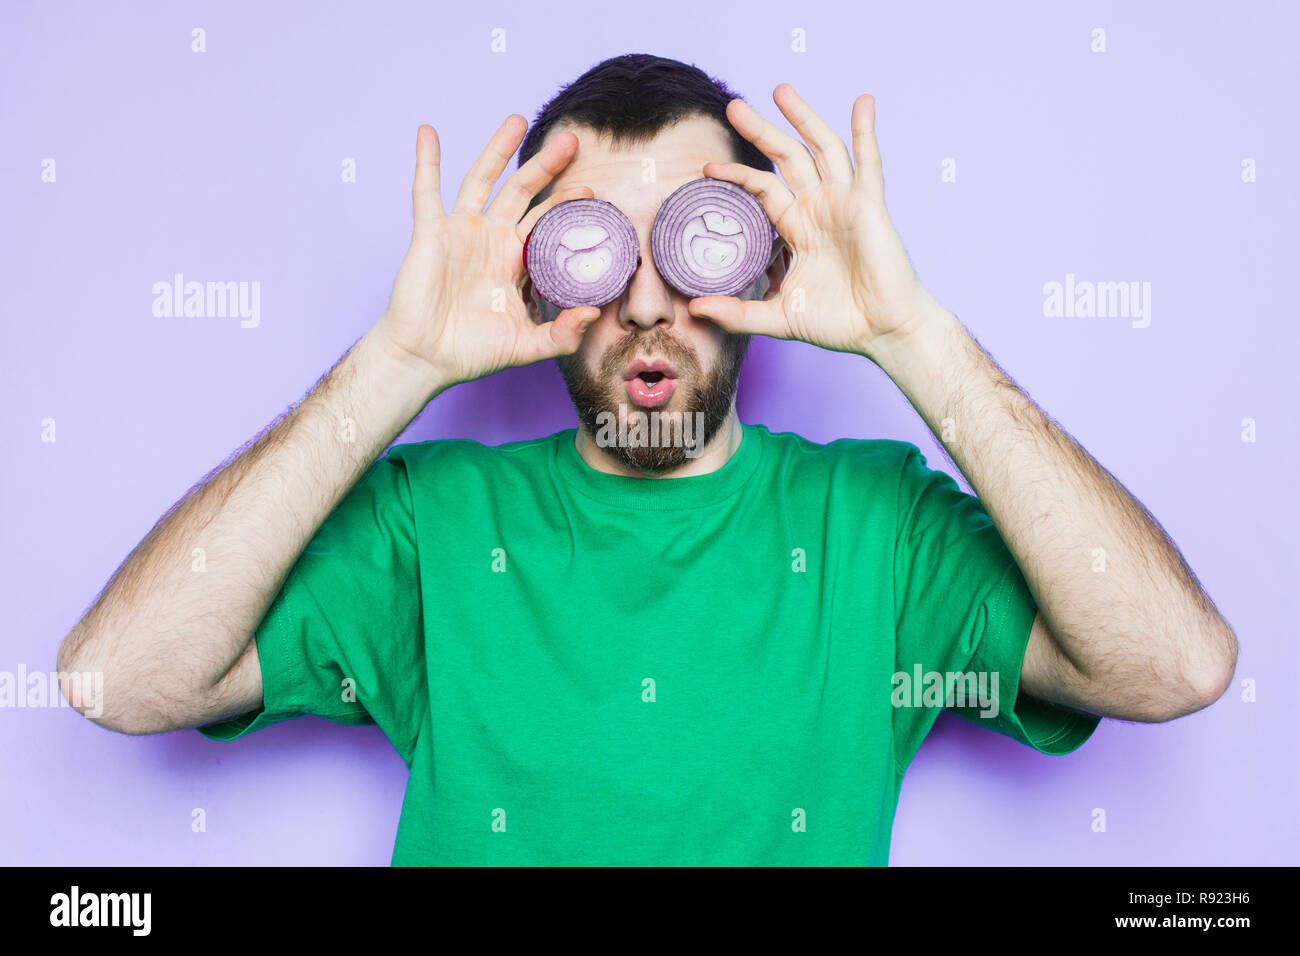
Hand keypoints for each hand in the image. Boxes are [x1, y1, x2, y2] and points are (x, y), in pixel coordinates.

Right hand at [371, 118, 600, 388]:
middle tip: (572, 141)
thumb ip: (562, 334)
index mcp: (515, 261)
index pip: (546, 224)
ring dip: (498, 149)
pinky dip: (426, 160)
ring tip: (517, 120)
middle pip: (522, 191)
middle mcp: (491, 239)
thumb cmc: (473, 353)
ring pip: (482, 179)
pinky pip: (426, 190)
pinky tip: (428, 132)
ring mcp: (461, 232)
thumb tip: (593, 314)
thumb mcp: (527, 346)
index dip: (567, 206)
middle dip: (546, 166)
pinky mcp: (431, 232)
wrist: (426, 358)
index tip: (593, 189)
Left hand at [687, 84, 944, 362]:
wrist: (882, 331)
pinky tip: (862, 102)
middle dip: (761, 131)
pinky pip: (868, 161)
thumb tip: (695, 309)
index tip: (707, 169)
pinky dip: (866, 130)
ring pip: (821, 148)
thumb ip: (737, 312)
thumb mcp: (778, 317)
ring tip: (780, 90)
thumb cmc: (838, 323)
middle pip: (786, 158)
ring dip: (803, 118)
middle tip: (734, 106)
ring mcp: (845, 203)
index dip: (738, 176)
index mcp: (798, 229)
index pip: (762, 190)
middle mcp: (819, 209)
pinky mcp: (869, 205)